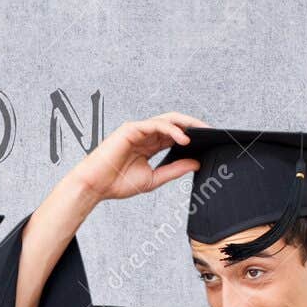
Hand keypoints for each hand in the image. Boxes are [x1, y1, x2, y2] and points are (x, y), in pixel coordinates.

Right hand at [62, 112, 207, 204]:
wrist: (94, 186)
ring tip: (202, 133)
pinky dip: (172, 130)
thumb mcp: (153, 179)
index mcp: (149, 145)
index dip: (193, 136)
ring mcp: (138, 130)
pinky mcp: (131, 129)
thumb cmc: (116, 183)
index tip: (209, 142)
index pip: (175, 135)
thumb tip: (195, 163)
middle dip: (195, 126)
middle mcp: (145, 134)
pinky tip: (183, 140)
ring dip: (187, 125)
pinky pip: (156, 124)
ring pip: (168, 120)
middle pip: (175, 123)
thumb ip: (174, 170)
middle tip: (212, 133)